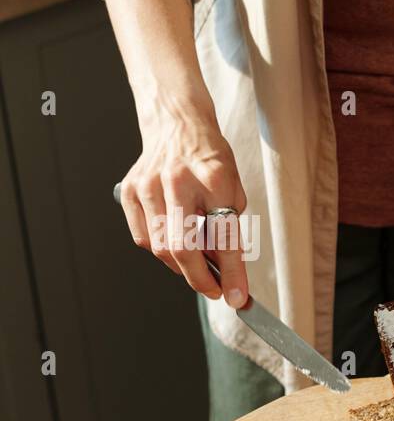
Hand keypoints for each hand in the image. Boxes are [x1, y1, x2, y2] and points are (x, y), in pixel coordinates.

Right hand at [119, 101, 248, 307]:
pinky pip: (143, 237)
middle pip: (183, 248)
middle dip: (201, 280)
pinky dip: (161, 250)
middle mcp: (177, 181)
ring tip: (198, 265)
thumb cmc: (209, 159)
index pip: (223, 237)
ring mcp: (148, 186)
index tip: (237, 297)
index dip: (232, 274)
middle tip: (214, 291)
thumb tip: (224, 272)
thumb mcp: (233, 189)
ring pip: (161, 247)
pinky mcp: (129, 191)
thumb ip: (228, 229)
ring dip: (182, 267)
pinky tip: (175, 242)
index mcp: (213, 179)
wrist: (177, 123)